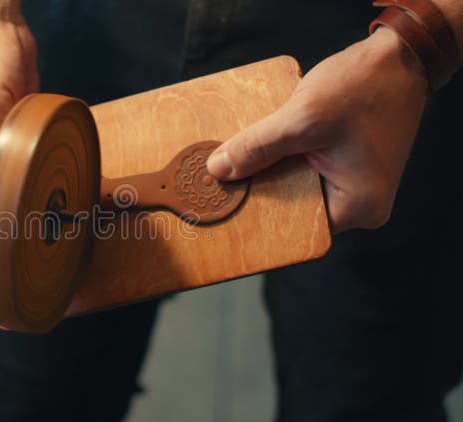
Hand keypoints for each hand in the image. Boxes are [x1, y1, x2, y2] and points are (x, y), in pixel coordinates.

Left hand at [206, 28, 429, 232]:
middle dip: (259, 191)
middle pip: (292, 208)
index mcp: (357, 208)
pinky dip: (283, 158)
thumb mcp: (303, 118)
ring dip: (269, 171)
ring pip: (295, 186)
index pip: (293, 227)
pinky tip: (259, 148)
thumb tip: (218, 170)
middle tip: (221, 180)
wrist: (399, 57)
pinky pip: (304, 170)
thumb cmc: (366, 86)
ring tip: (236, 162)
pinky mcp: (345, 166)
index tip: (224, 202)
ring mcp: (353, 185)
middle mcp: (359, 205)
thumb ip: (258, 147)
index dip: (257, 214)